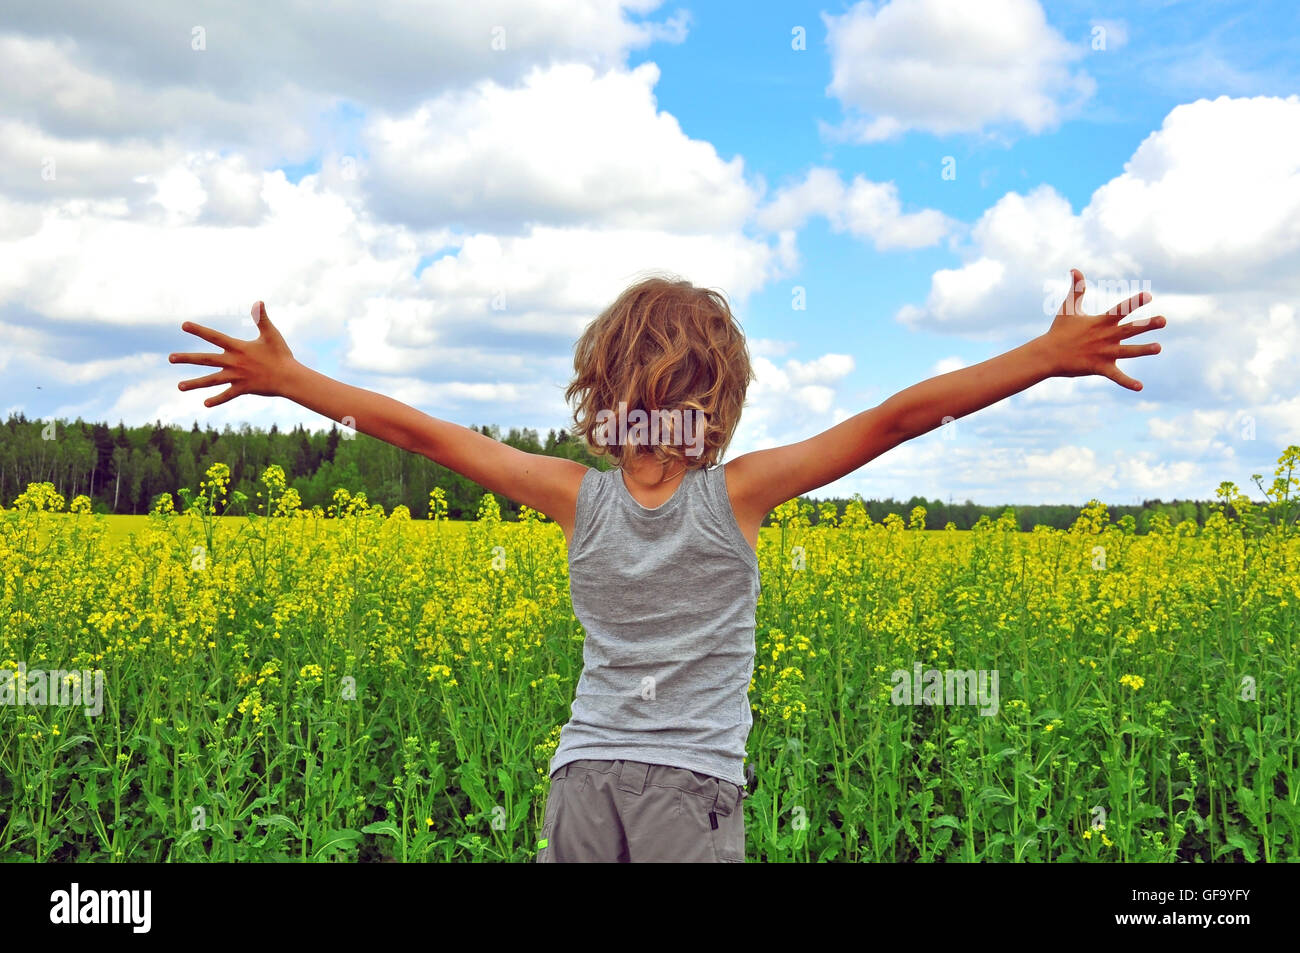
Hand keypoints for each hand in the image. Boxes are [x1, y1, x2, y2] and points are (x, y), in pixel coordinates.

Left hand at [169, 302, 296, 406]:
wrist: (289, 378)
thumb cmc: (281, 355)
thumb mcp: (271, 334)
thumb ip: (262, 318)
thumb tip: (258, 301)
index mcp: (238, 348)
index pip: (214, 337)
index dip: (199, 330)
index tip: (184, 325)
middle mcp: (233, 362)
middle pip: (205, 360)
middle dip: (187, 359)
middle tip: (170, 358)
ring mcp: (236, 377)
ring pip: (211, 380)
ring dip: (194, 383)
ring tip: (179, 386)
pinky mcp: (243, 389)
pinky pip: (227, 395)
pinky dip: (217, 400)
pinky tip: (205, 403)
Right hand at [1042, 269, 1164, 390]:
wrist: (1047, 355)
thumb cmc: (1059, 331)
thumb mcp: (1068, 308)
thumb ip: (1076, 289)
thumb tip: (1075, 269)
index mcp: (1100, 322)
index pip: (1120, 310)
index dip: (1134, 302)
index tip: (1149, 296)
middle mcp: (1105, 337)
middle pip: (1130, 329)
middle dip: (1147, 325)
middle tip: (1164, 320)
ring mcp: (1103, 353)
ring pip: (1127, 351)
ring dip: (1143, 350)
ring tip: (1159, 348)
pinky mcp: (1099, 368)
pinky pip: (1116, 376)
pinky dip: (1127, 382)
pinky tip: (1140, 387)